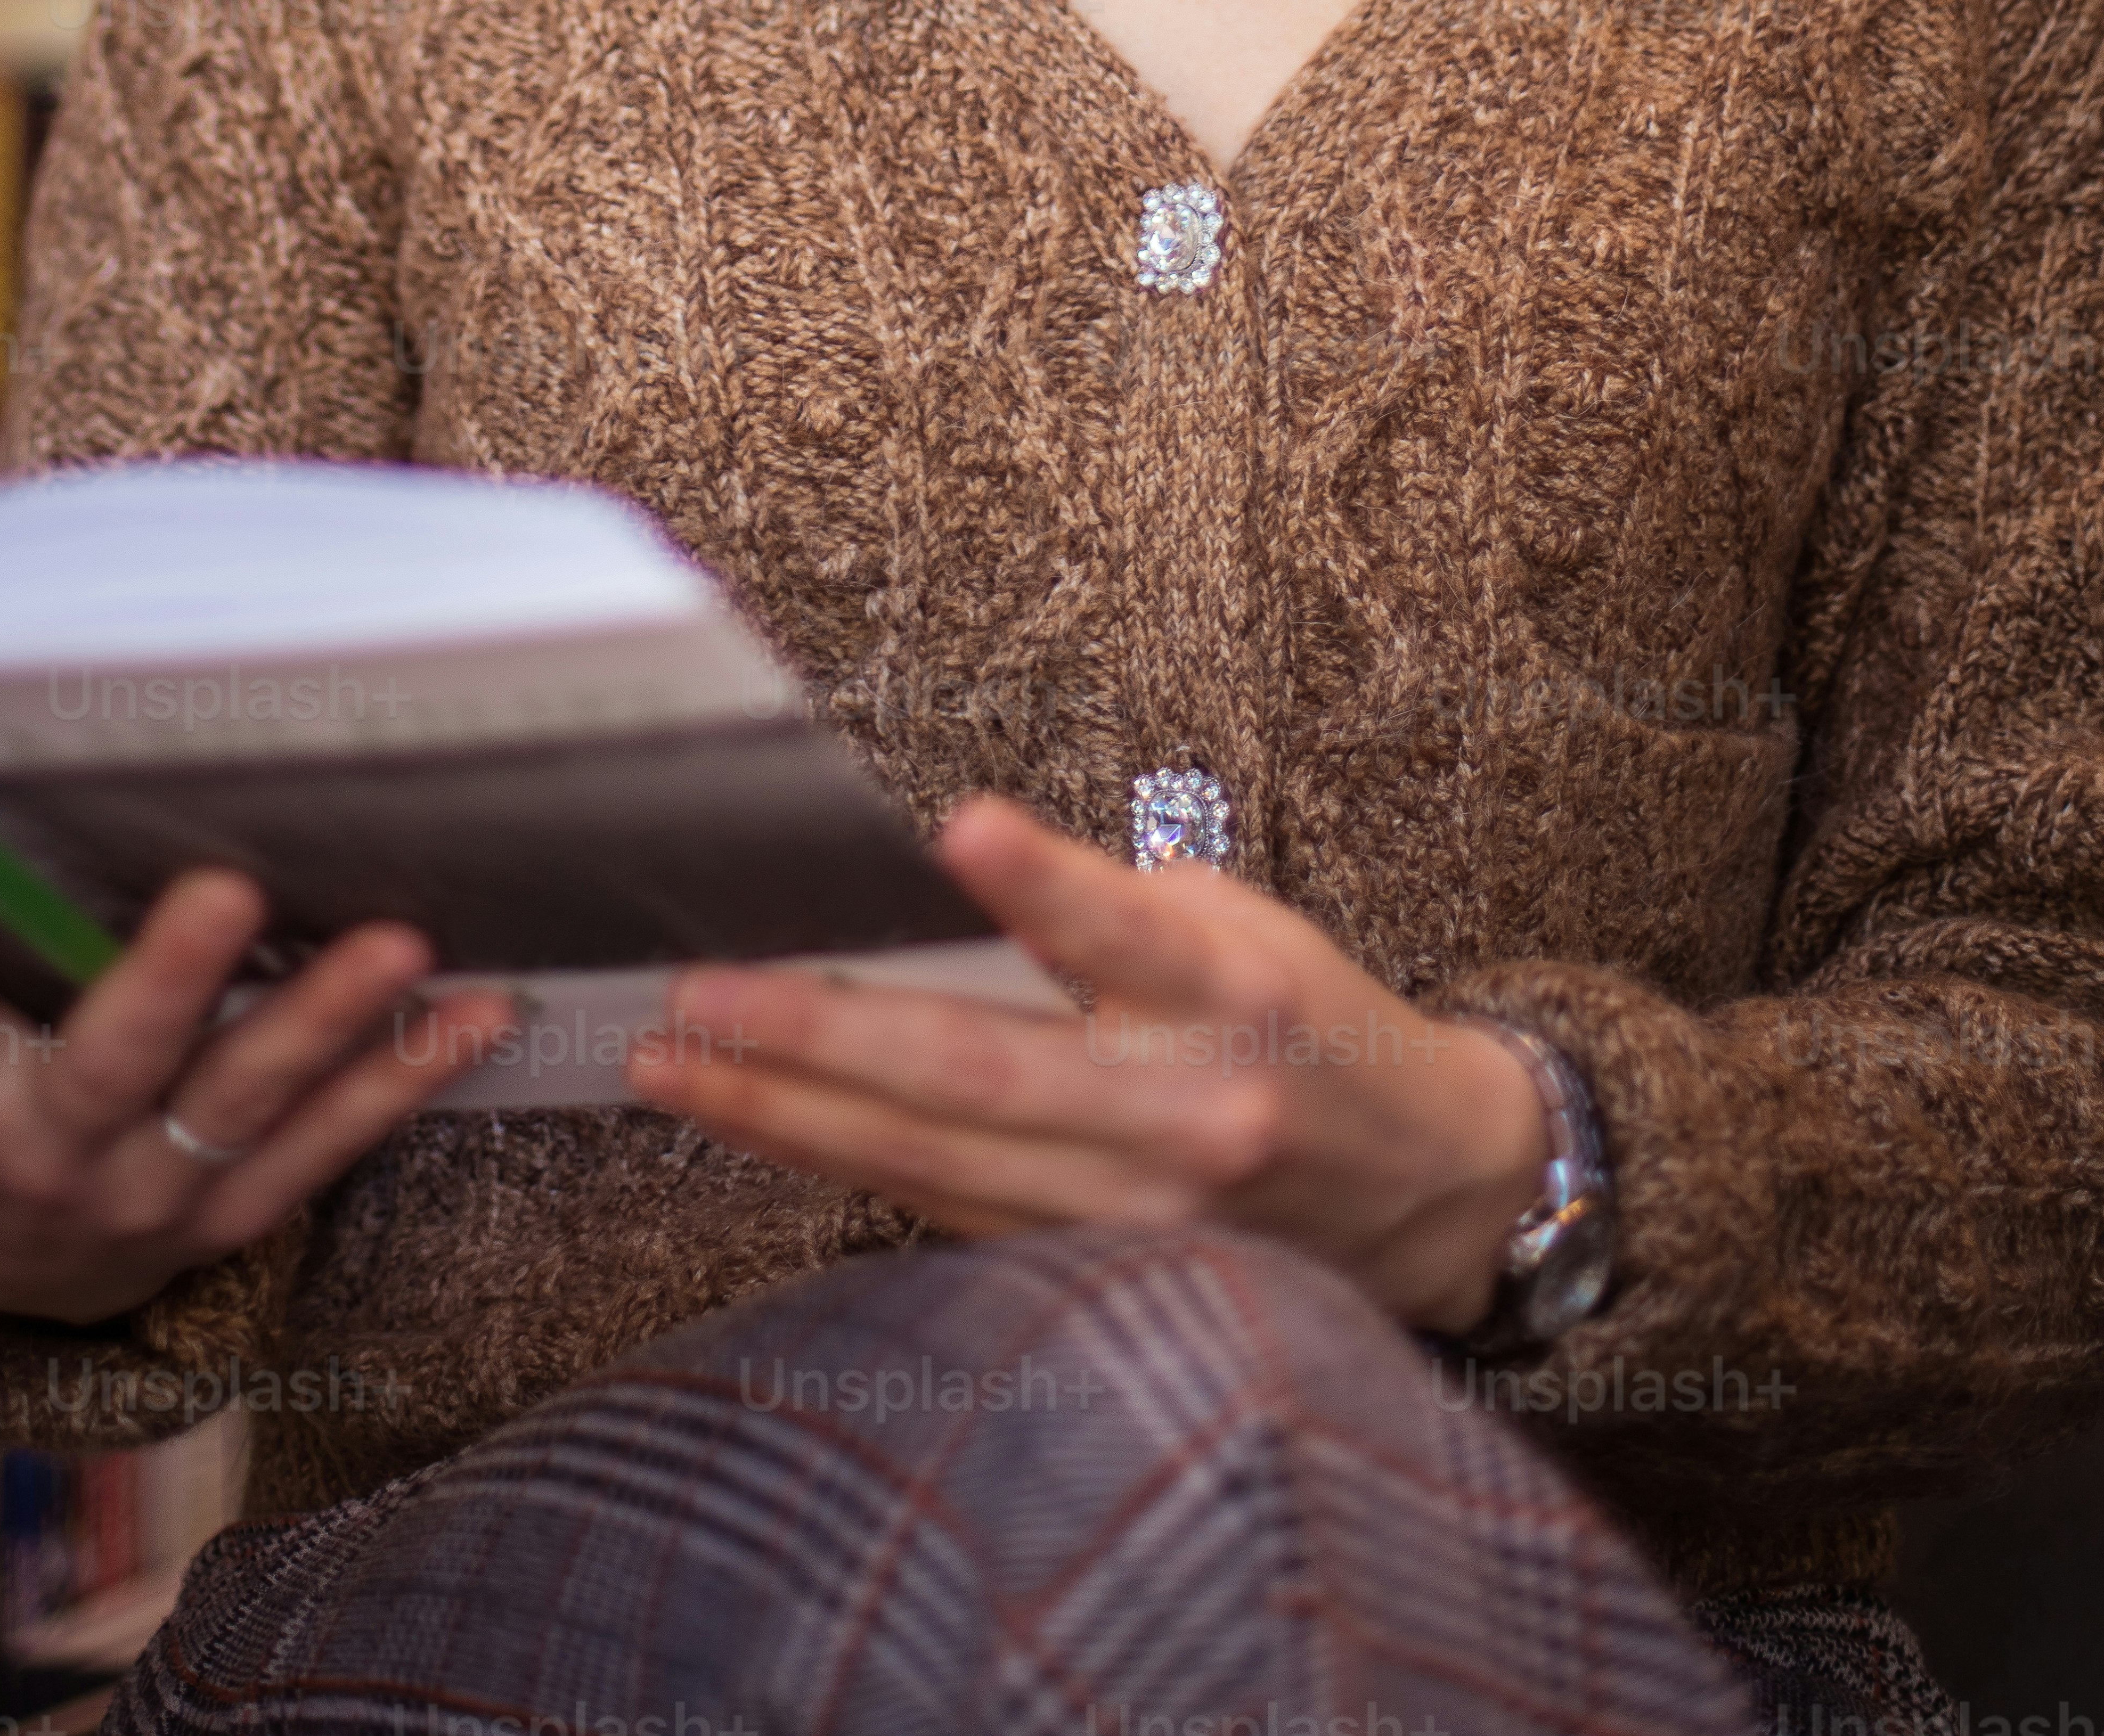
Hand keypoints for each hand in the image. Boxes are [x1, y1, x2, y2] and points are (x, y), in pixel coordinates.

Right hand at [0, 829, 512, 1326]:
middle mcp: (42, 1148)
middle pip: (105, 1066)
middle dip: (164, 983)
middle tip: (224, 891)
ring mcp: (151, 1191)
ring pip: (247, 1108)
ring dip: (327, 1025)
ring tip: (400, 943)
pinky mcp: (235, 1215)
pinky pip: (334, 1148)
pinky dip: (411, 1080)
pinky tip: (484, 1009)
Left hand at [624, 794, 1548, 1333]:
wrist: (1425, 1185)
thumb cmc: (1314, 1020)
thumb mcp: (1243, 924)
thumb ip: (1106, 913)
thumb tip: (946, 883)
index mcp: (1236, 995)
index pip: (1126, 932)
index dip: (1041, 885)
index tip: (962, 835)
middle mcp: (1188, 1111)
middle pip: (985, 1074)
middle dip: (824, 1035)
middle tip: (702, 993)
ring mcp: (1140, 1210)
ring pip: (935, 1162)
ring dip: (790, 1114)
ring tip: (678, 1066)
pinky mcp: (1104, 1267)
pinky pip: (950, 1212)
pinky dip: (842, 1166)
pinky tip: (756, 1126)